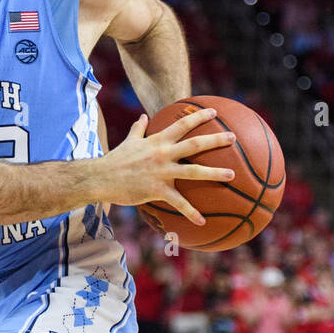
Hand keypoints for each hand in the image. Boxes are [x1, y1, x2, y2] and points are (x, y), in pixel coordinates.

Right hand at [101, 109, 235, 225]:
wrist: (100, 178)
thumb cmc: (114, 160)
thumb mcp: (129, 141)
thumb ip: (138, 129)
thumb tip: (143, 116)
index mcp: (158, 141)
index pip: (182, 124)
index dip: (199, 117)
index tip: (214, 111)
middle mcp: (163, 153)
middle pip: (195, 144)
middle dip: (216, 139)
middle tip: (233, 137)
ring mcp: (162, 172)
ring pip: (193, 172)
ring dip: (214, 174)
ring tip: (232, 175)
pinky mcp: (157, 190)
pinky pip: (178, 202)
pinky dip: (191, 212)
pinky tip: (202, 221)